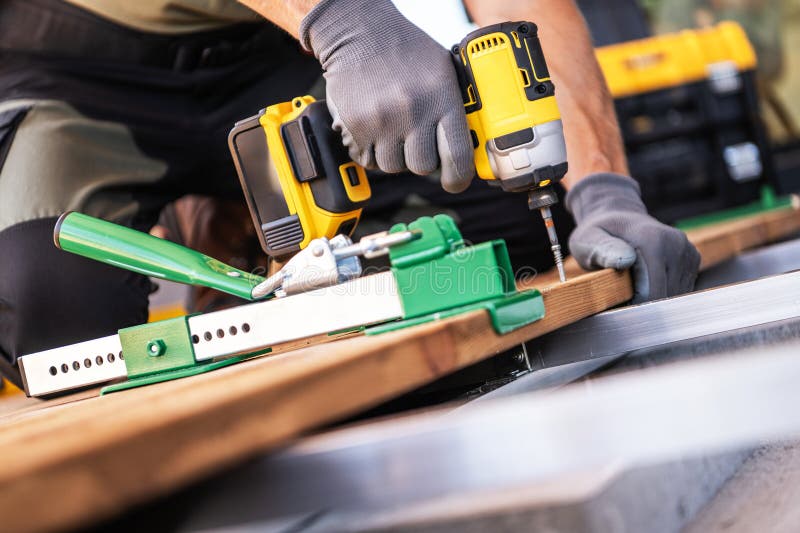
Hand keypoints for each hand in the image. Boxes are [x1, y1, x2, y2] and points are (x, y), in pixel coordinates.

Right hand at [299, 0, 474, 192]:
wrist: (359, 32)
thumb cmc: (405, 50)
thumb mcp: (443, 71)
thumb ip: (455, 108)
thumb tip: (469, 149)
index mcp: (442, 98)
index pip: (458, 156)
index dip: (459, 178)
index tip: (456, 182)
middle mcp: (413, 112)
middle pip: (423, 167)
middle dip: (420, 159)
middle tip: (415, 140)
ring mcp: (382, 121)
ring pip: (393, 167)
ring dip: (393, 155)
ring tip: (392, 129)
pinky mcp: (356, 126)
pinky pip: (368, 160)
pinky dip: (371, 152)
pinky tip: (374, 129)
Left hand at [565, 173, 699, 302]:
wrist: (617, 215)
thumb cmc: (598, 232)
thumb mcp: (590, 239)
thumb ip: (604, 250)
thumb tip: (625, 260)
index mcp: (653, 240)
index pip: (654, 292)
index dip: (635, 307)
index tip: (617, 306)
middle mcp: (676, 244)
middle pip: (667, 296)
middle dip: (645, 305)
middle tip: (622, 297)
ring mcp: (687, 250)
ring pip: (676, 295)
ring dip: (655, 299)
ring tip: (633, 288)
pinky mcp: (692, 258)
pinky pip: (681, 288)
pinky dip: (665, 292)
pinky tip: (646, 283)